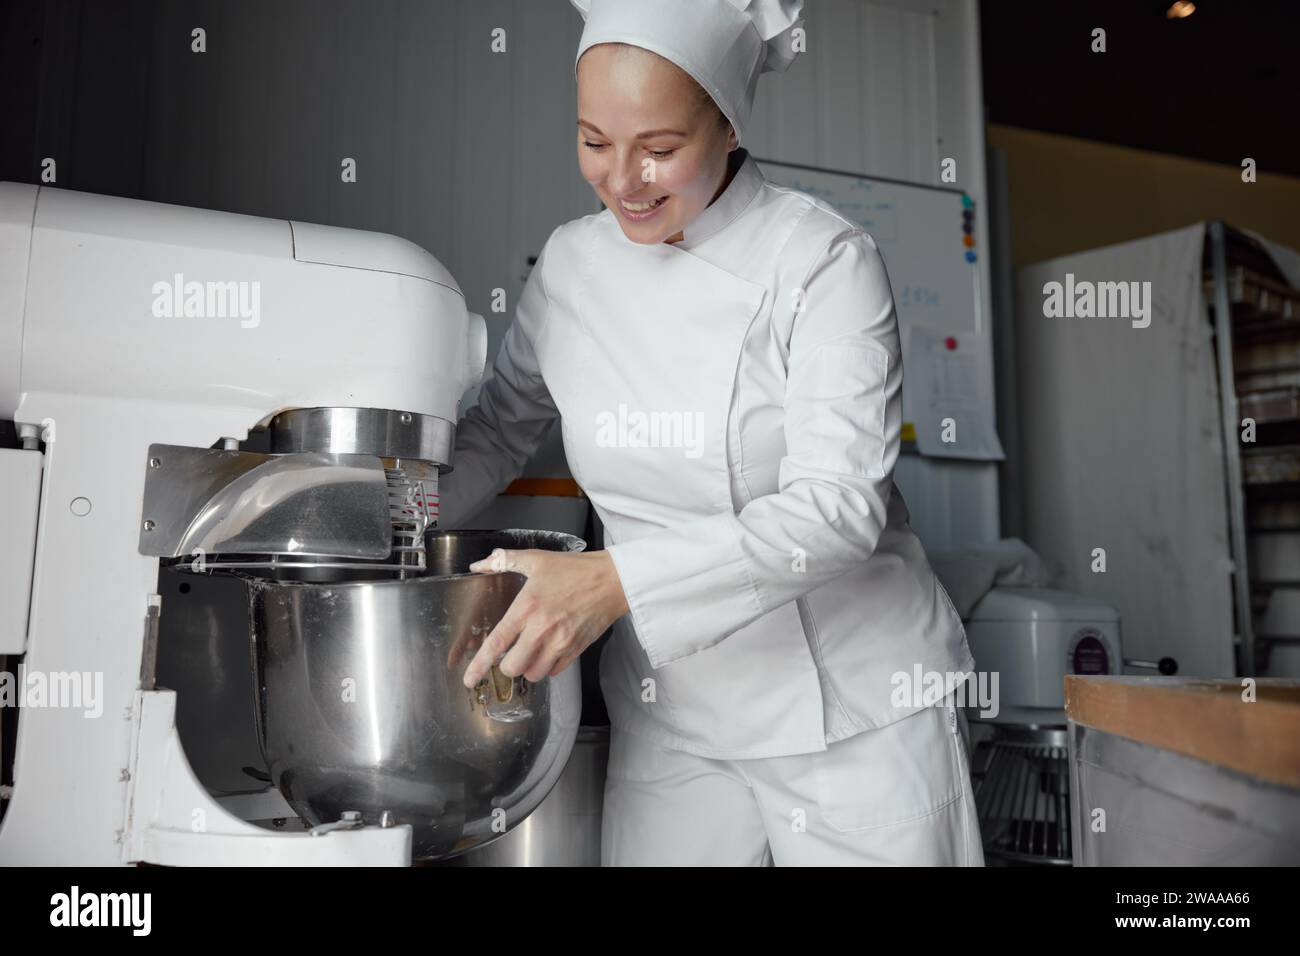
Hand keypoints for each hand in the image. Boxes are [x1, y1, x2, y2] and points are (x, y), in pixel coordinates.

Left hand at [460, 548, 629, 687]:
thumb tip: (479, 564)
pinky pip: (555, 671)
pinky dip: (549, 666)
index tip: (469, 679)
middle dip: (508, 666)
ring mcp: (561, 642)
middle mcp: (542, 629)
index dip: (480, 665)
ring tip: (532, 653)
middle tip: (511, 654)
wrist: (612, 580)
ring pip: (534, 674)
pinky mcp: (576, 649)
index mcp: (527, 607)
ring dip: (529, 668)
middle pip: (514, 667)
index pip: (497, 643)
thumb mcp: (536, 559)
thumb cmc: (575, 569)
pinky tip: (550, 650)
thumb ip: (503, 561)